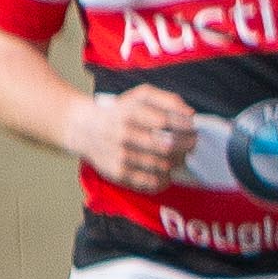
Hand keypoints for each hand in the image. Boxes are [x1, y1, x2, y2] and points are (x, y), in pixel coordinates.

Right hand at [69, 82, 196, 189]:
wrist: (82, 127)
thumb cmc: (120, 110)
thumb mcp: (140, 95)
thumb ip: (168, 100)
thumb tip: (191, 114)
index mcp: (130, 112)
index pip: (166, 122)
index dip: (186, 128)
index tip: (195, 130)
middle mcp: (123, 134)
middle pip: (167, 146)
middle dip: (185, 146)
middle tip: (191, 145)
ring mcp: (120, 155)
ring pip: (162, 165)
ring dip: (176, 162)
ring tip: (177, 156)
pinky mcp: (117, 173)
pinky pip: (150, 182)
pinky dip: (164, 179)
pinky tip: (165, 171)